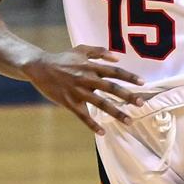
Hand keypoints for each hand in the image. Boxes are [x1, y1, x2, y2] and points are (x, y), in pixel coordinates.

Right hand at [21, 45, 148, 130]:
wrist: (40, 67)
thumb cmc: (63, 58)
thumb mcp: (81, 50)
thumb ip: (100, 52)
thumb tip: (118, 58)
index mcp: (91, 67)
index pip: (115, 72)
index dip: (129, 77)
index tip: (143, 83)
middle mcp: (87, 79)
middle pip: (111, 88)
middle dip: (127, 96)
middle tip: (141, 104)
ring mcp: (78, 92)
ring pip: (100, 104)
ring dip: (116, 113)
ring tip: (129, 121)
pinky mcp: (69, 103)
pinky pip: (83, 116)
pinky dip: (92, 125)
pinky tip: (102, 133)